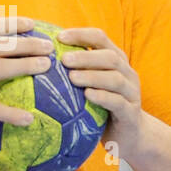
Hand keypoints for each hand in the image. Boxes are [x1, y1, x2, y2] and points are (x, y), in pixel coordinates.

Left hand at [56, 27, 142, 159]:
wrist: (128, 135)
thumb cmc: (101, 106)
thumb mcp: (91, 84)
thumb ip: (75, 69)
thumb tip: (39, 56)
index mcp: (116, 60)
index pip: (100, 38)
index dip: (81, 35)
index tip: (59, 37)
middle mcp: (127, 73)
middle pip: (109, 57)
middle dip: (85, 56)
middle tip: (63, 60)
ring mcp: (131, 93)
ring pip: (115, 79)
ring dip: (92, 76)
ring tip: (72, 77)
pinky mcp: (130, 113)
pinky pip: (118, 102)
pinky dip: (102, 97)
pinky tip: (87, 95)